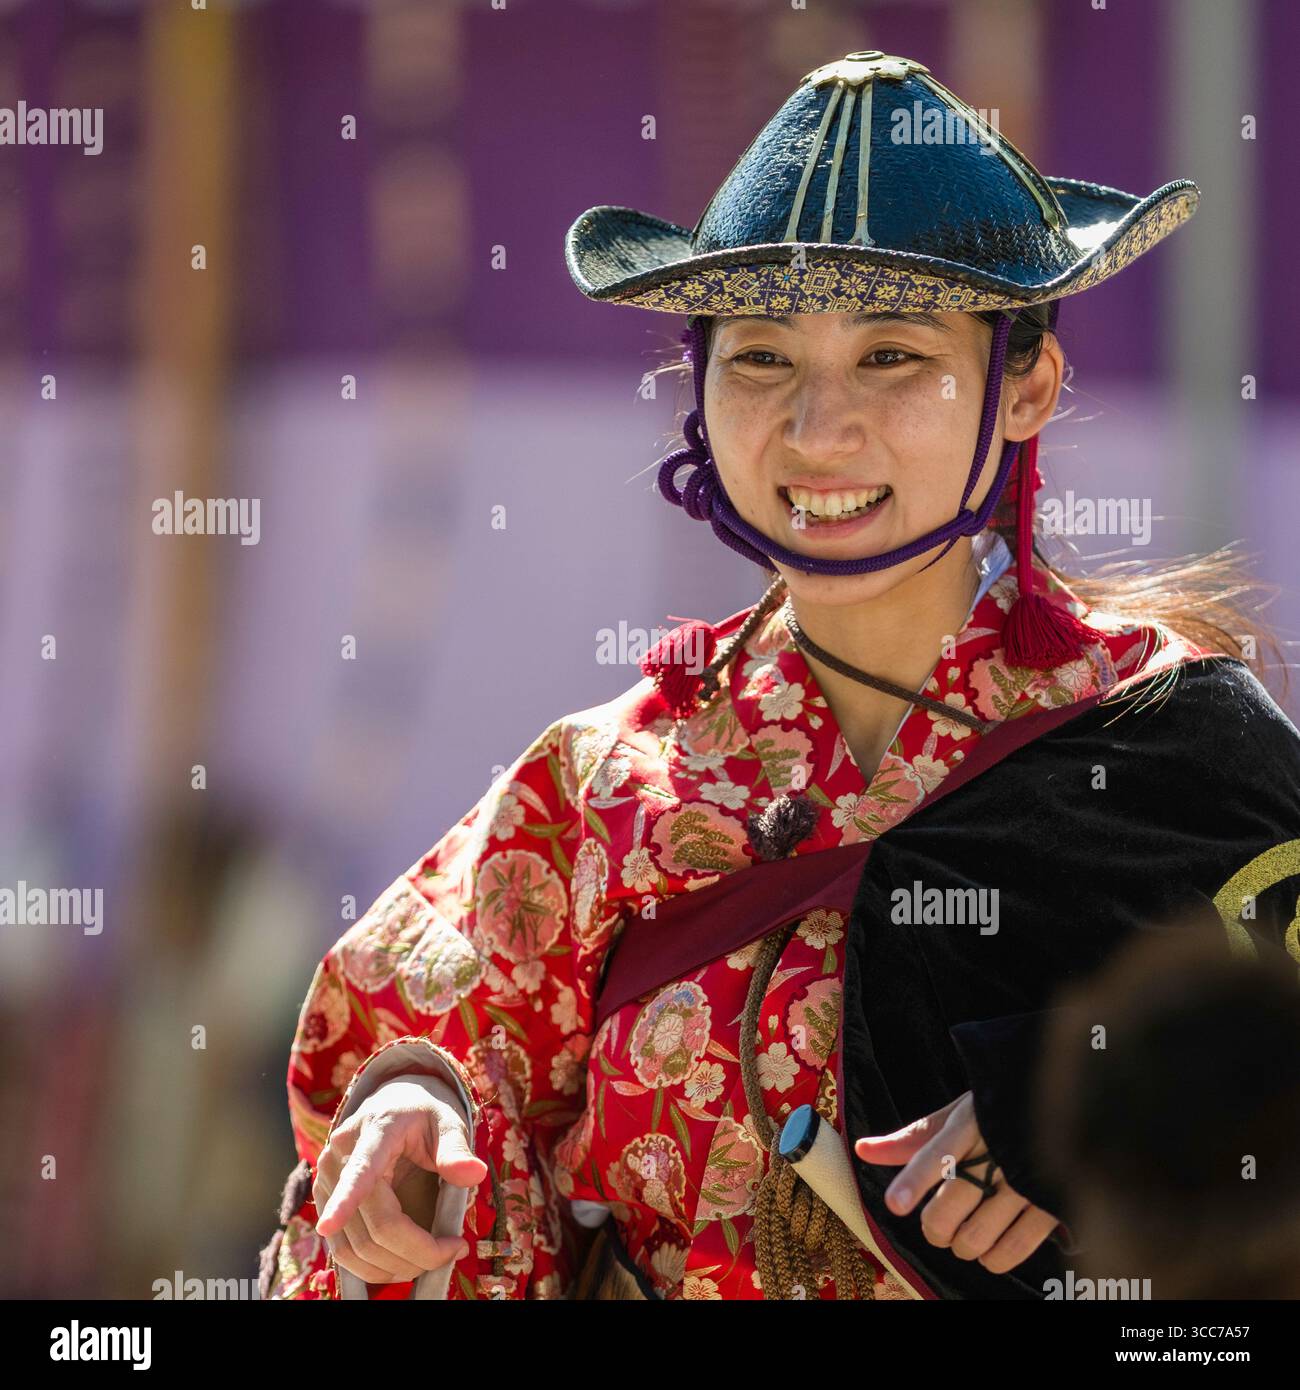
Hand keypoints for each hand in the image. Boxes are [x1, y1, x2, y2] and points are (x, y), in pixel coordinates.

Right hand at [313, 1074, 487, 1284]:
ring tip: (433, 1259)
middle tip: (454, 1250)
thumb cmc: (422, 1116)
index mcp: (375, 1130)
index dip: (346, 1200)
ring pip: (354, 1246)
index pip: (361, 1170)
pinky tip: (402, 1263)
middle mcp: (340, 1157)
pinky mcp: (325, 1204)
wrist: (393, 1106)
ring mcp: (326, 1183)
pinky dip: (373, 1267)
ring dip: (394, 1266)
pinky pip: (343, 1250)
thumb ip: (457, 1149)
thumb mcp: (447, 1122)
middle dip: (416, 1251)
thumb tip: (476, 1174)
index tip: (328, 1225)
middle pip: (373, 1224)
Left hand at [854, 1091, 1058, 1274]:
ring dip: (962, 1246)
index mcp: (971, 1123)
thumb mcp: (958, 1114)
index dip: (916, 1180)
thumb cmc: (998, 1113)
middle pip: (952, 1206)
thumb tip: (863, 1151)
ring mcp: (1027, 1179)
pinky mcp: (1053, 1202)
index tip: (895, 1203)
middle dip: (934, 1228)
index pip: (938, 1152)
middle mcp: (998, 1151)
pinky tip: (989, 1251)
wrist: (1064, 1102)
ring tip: (963, 1237)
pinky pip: (1016, 1247)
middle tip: (936, 1227)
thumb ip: (913, 1138)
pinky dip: (994, 1258)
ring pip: (979, 1234)